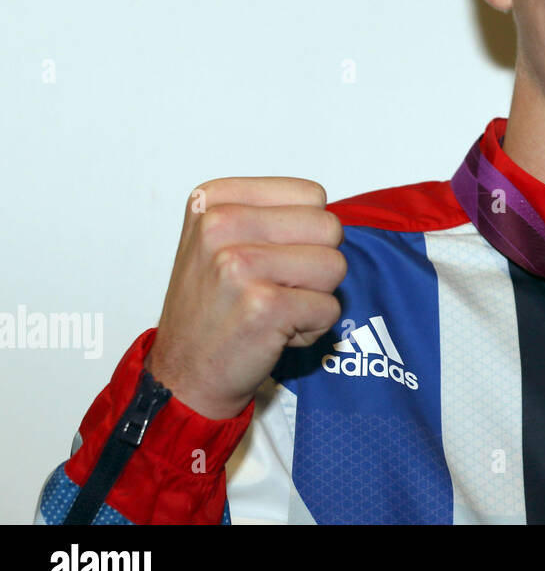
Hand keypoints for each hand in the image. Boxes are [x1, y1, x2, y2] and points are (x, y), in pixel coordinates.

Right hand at [143, 177, 346, 418]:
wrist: (183, 375)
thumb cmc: (213, 306)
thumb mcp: (220, 240)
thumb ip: (271, 213)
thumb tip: (328, 214)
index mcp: (215, 199)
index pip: (312, 195)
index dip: (306, 232)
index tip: (269, 257)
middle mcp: (221, 224)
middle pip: (329, 227)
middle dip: (317, 263)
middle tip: (277, 287)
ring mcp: (240, 265)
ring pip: (336, 266)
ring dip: (316, 296)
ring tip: (275, 309)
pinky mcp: (263, 306)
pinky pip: (330, 307)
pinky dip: (312, 328)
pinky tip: (275, 333)